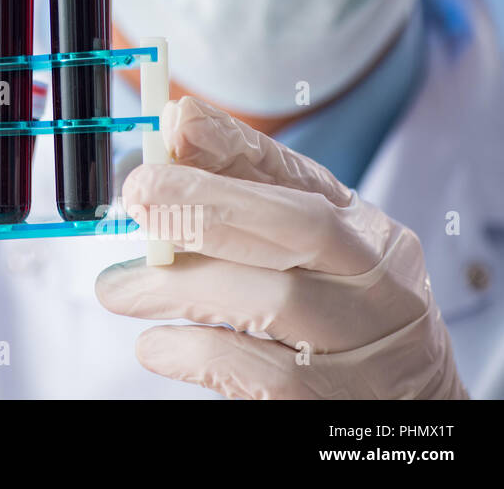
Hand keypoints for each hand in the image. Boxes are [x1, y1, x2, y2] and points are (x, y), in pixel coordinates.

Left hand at [96, 95, 466, 398]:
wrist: (410, 404)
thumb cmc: (343, 309)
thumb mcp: (315, 249)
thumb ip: (246, 193)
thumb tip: (176, 127)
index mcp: (368, 232)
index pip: (301, 178)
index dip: (236, 146)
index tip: (175, 122)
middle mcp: (379, 282)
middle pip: (301, 230)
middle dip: (211, 205)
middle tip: (138, 195)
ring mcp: (364, 346)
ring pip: (273, 301)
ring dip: (181, 286)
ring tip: (117, 288)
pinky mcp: (330, 401)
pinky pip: (256, 373)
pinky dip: (193, 351)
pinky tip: (153, 344)